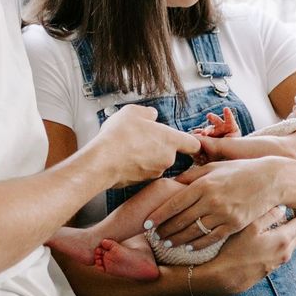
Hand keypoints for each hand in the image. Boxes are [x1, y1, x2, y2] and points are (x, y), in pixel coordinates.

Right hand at [84, 105, 199, 190]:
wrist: (102, 162)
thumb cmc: (119, 136)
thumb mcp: (133, 112)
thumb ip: (147, 113)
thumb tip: (152, 115)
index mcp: (170, 140)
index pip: (194, 144)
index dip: (190, 141)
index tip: (184, 139)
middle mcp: (167, 159)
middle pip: (172, 153)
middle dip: (160, 147)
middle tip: (144, 138)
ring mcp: (154, 172)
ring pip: (157, 163)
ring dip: (148, 156)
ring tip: (130, 147)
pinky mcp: (141, 182)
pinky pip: (144, 172)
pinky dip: (137, 166)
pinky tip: (124, 158)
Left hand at [150, 158, 291, 245]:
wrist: (269, 180)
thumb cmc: (239, 170)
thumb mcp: (214, 167)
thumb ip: (191, 176)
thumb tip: (170, 184)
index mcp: (204, 184)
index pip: (174, 203)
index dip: (158, 216)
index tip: (147, 224)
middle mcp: (212, 200)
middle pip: (181, 220)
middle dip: (165, 230)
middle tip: (153, 236)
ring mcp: (224, 214)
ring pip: (194, 232)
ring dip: (177, 240)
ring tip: (166, 243)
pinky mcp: (234, 225)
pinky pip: (211, 238)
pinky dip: (197, 244)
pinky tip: (187, 247)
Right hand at [197, 107, 238, 138]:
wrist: (228, 146)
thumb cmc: (234, 140)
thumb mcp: (236, 138)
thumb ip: (233, 137)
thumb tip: (229, 136)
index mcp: (230, 125)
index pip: (229, 119)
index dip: (228, 114)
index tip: (226, 109)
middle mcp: (220, 126)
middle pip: (216, 120)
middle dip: (213, 117)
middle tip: (209, 115)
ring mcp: (213, 131)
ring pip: (209, 129)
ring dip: (205, 131)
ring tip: (203, 134)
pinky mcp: (207, 136)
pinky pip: (201, 135)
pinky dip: (197, 135)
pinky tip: (193, 135)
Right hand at [199, 213, 295, 295]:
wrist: (225, 278)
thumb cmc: (235, 251)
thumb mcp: (250, 228)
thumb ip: (268, 215)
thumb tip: (283, 207)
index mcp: (283, 239)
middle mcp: (286, 251)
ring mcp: (280, 260)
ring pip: (295, 241)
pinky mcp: (274, 266)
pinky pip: (287, 248)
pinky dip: (290, 238)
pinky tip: (283, 233)